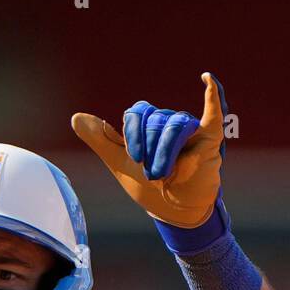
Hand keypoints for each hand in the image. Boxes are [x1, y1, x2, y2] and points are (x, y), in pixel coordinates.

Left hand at [72, 73, 225, 228]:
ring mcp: (189, 129)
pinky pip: (214, 112)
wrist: (174, 210)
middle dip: (151, 149)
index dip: (133, 134)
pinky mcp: (209, 138)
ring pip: (176, 124)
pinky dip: (212, 93)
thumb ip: (100, 140)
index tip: (134, 158)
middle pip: (156, 119)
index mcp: (147, 125)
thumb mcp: (119, 164)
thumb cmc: (149, 187)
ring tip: (167, 173)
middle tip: (154, 174)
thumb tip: (75, 117)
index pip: (137, 112)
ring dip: (167, 150)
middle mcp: (167, 121)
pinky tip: (206, 79)